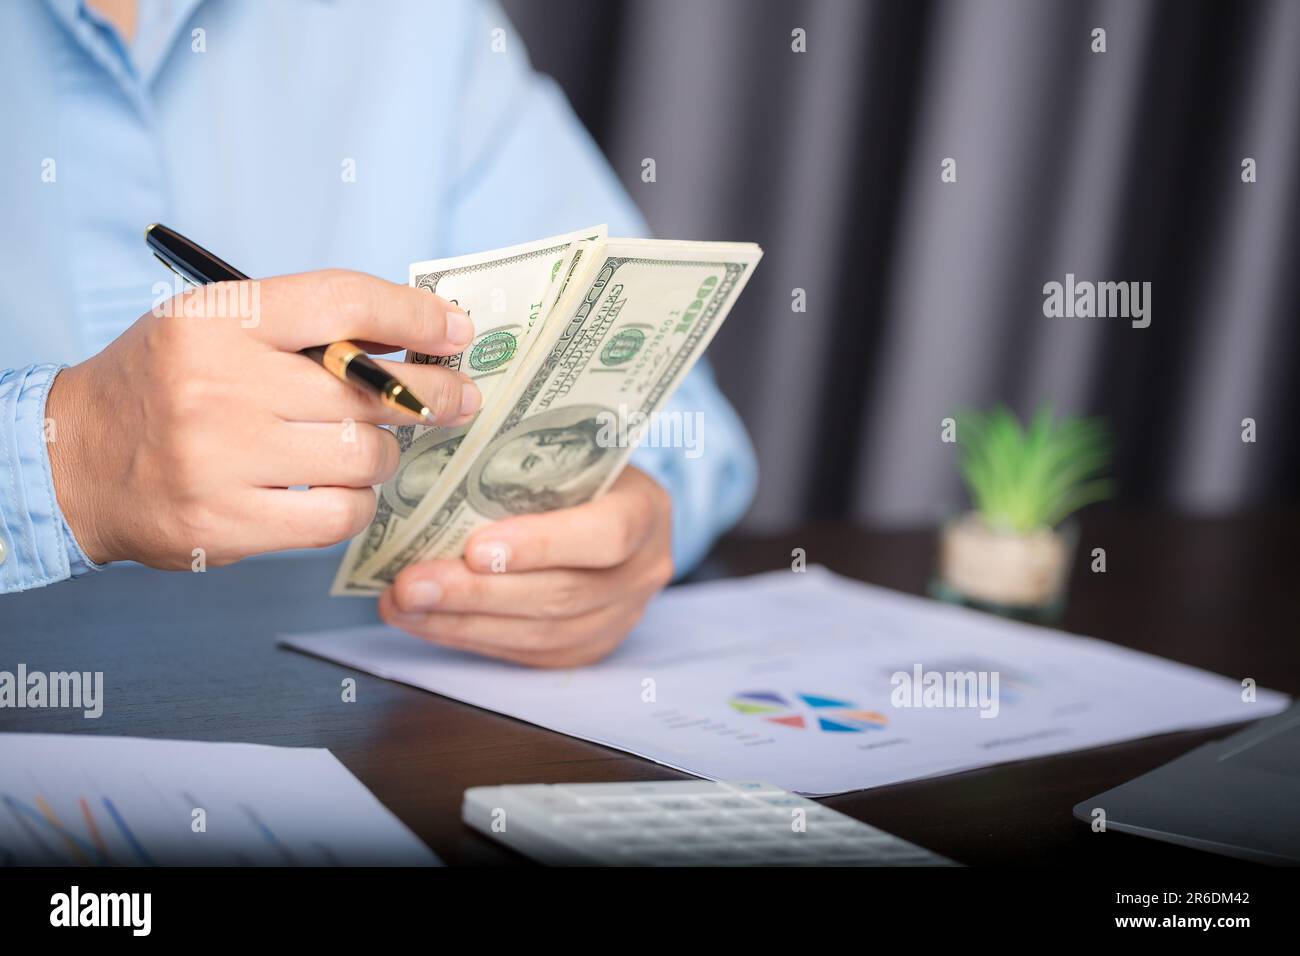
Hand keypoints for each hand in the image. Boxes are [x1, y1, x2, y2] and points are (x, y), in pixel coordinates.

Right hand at [46, 270, 480, 568]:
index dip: (414, 316)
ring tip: (368, 450)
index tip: (456, 331)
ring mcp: (219, 460)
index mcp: (217, 321)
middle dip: (429, 398)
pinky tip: (341, 492)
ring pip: (363, 457)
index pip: (341, 302)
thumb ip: (303, 328)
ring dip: (384, 456)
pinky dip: (356, 504)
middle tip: (456, 401)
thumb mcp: (216, 329)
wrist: (74, 460)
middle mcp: (217, 385)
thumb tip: (415, 339)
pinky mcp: (226, 525)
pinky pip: (339, 516)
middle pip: (367, 390)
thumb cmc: (165, 386)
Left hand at [378, 466, 673, 666]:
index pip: (605, 535)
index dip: (541, 545)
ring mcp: (620, 616)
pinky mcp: (589, 647)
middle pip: (561, 595)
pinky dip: (470, 637)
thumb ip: (527, 463)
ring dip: (461, 622)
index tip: (474, 548)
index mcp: (645, 510)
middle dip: (476, 593)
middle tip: (411, 584)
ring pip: (540, 633)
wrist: (613, 506)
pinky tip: (426, 620)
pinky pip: (528, 653)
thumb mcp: (571, 449)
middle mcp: (643, 570)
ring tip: (403, 603)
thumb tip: (436, 469)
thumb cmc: (580, 467)